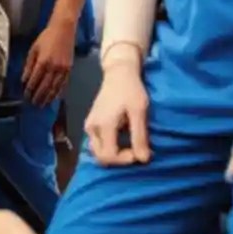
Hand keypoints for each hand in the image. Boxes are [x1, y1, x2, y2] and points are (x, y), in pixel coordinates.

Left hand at [24, 20, 76, 106]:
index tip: (25, 96)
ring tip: (43, 104)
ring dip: (48, 97)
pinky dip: (58, 92)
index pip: (34, 80)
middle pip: (45, 86)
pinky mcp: (69, 69)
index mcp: (43, 62)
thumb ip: (28, 65)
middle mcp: (53, 67)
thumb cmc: (46, 38)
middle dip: (38, 96)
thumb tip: (24, 80)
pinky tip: (54, 97)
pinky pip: (63, 84)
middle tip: (33, 104)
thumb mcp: (33, 49)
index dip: (30, 89)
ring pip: (55, 87)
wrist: (63, 30)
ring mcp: (63, 69)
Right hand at [84, 49, 151, 165]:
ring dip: (113, 154)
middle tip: (135, 152)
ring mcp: (89, 125)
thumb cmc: (131, 90)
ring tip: (129, 147)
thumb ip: (139, 136)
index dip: (125, 160)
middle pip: (100, 157)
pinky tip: (122, 140)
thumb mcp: (139, 112)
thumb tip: (143, 160)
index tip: (140, 153)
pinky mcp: (91, 123)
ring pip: (97, 151)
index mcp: (103, 125)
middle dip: (119, 160)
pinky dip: (109, 147)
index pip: (108, 156)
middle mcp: (92, 128)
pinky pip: (97, 144)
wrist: (119, 73)